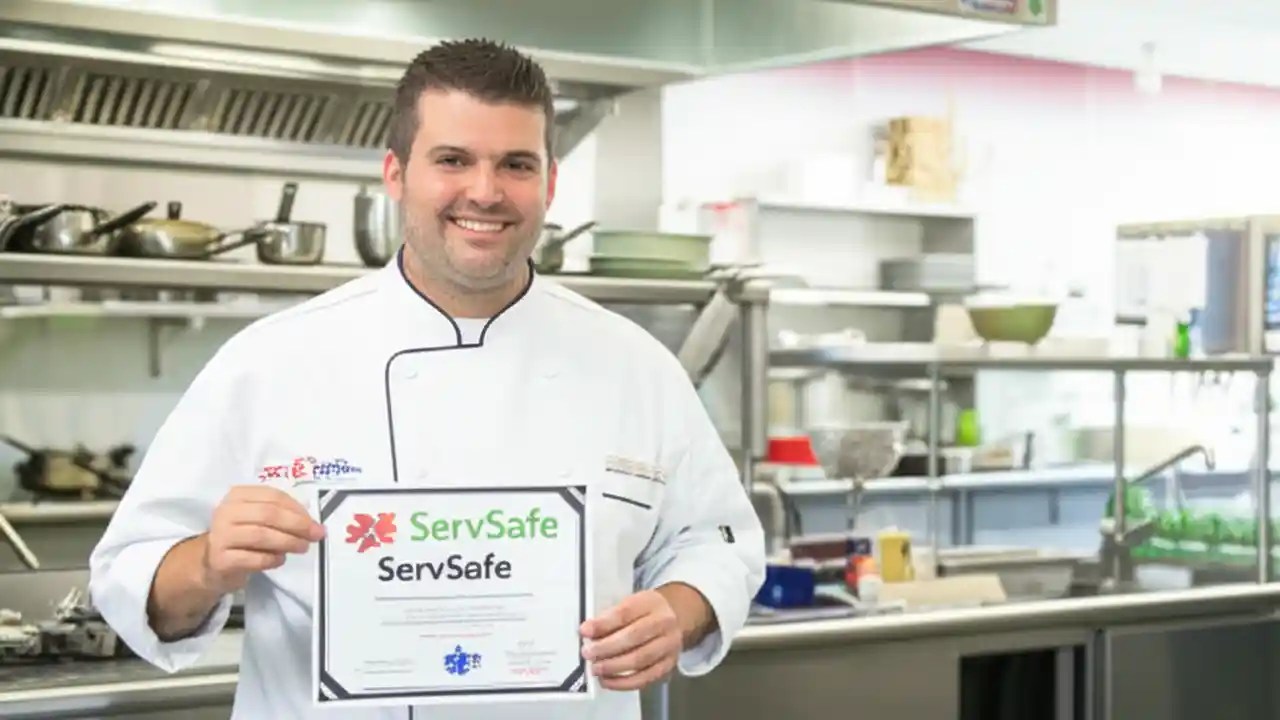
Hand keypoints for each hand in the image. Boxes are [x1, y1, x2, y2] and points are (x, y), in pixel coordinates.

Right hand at [199, 485, 323, 594]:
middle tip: (315, 535)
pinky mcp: (221, 559)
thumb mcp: (258, 519)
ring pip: (261, 535)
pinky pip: (254, 558)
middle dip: (297, 525)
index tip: (315, 522)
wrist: (213, 564)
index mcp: (237, 495)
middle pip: (268, 514)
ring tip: (302, 547)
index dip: (297, 509)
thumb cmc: (243, 537)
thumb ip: (281, 515)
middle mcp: (226, 512)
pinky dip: (273, 559)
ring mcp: (221, 535)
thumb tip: (312, 523)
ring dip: (288, 542)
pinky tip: (280, 560)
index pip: (272, 496)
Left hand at [579, 584, 712, 690]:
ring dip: (613, 667)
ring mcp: (669, 645)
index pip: (625, 613)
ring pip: (640, 659)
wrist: (676, 617)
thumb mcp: (631, 603)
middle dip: (606, 647)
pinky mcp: (668, 665)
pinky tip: (607, 680)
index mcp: (650, 602)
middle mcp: (663, 622)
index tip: (584, 630)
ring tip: (595, 668)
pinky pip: (645, 678)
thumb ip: (611, 616)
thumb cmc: (646, 611)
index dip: (603, 623)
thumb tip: (589, 634)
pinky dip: (624, 683)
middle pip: (633, 637)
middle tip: (588, 653)